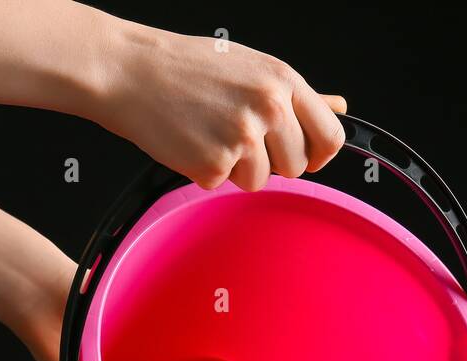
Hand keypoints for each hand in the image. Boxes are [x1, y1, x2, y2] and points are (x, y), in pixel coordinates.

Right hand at [96, 24, 346, 190]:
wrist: (129, 71)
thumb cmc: (187, 68)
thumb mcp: (251, 68)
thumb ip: (298, 95)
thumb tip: (338, 106)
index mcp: (282, 81)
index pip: (330, 137)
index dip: (317, 154)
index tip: (303, 155)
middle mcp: (269, 107)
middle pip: (297, 167)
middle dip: (271, 162)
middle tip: (236, 136)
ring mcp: (242, 137)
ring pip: (261, 181)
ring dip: (236, 169)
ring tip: (209, 133)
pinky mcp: (214, 163)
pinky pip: (224, 185)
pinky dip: (206, 171)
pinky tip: (190, 141)